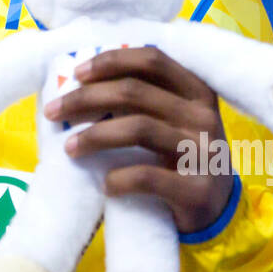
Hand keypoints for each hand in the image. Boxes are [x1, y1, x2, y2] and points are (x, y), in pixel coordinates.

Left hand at [42, 46, 233, 234]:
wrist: (218, 210)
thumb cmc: (182, 157)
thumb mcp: (174, 120)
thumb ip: (146, 99)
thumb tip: (82, 84)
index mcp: (196, 91)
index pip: (152, 61)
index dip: (111, 62)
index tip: (77, 74)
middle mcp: (203, 115)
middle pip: (134, 92)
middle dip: (86, 98)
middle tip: (54, 112)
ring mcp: (203, 152)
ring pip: (138, 128)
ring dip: (94, 136)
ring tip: (69, 148)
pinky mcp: (196, 190)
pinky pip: (147, 176)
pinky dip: (118, 179)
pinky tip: (105, 185)